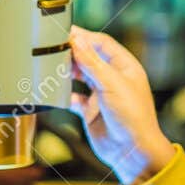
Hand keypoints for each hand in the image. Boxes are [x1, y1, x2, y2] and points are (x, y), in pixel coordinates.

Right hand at [67, 24, 175, 184]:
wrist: (133, 152)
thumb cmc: (132, 117)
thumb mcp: (112, 84)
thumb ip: (92, 62)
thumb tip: (76, 40)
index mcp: (125, 67)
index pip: (101, 43)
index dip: (84, 36)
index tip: (64, 33)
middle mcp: (113, 78)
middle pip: (89, 57)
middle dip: (72, 53)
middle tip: (52, 48)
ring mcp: (101, 95)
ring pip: (80, 76)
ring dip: (67, 72)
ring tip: (51, 66)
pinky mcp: (91, 111)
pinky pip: (73, 99)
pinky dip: (64, 95)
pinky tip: (55, 93)